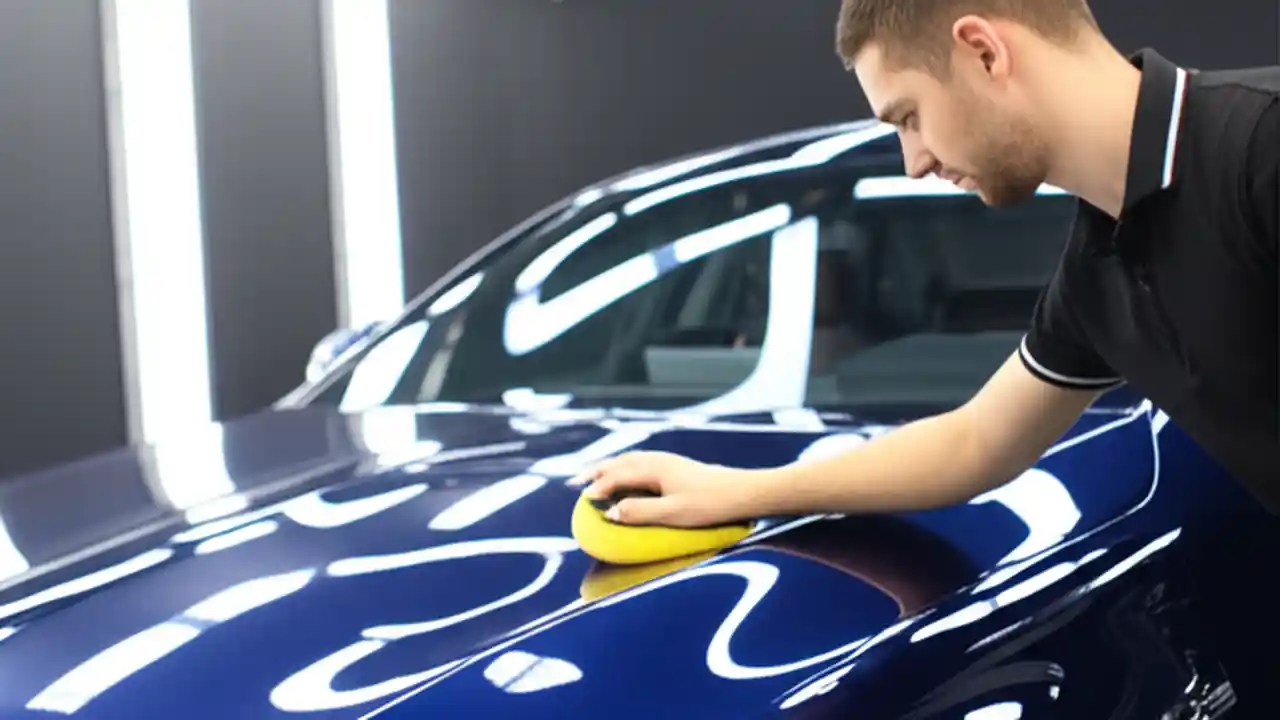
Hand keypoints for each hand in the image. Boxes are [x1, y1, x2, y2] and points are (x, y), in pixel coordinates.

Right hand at [568, 450, 761, 527]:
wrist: (742, 491)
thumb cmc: (709, 505)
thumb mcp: (673, 513)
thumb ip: (641, 512)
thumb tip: (611, 513)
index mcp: (654, 469)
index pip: (618, 476)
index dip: (599, 487)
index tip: (583, 499)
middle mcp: (658, 460)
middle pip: (619, 462)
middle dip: (596, 471)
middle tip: (575, 482)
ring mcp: (668, 461)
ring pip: (630, 459)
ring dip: (609, 467)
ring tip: (594, 476)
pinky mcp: (676, 466)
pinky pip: (640, 461)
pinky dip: (624, 466)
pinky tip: (627, 475)